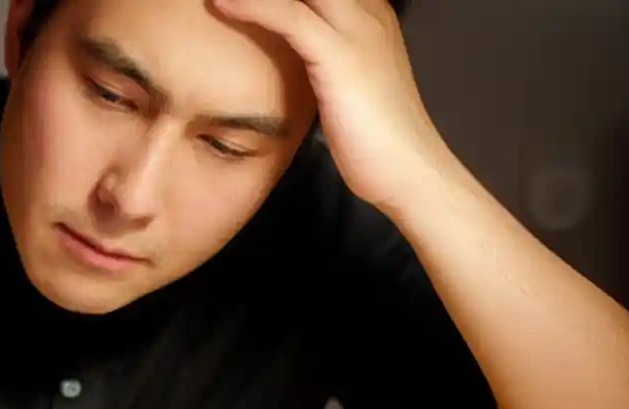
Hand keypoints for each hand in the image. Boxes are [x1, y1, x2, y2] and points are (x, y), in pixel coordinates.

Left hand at [214, 0, 452, 213]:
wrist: (409, 171)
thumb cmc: (373, 137)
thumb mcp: (342, 85)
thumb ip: (317, 61)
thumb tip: (284, 61)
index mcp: (367, 13)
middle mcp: (366, 10)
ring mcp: (357, 29)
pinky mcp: (341, 56)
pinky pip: (289, 17)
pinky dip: (251, 6)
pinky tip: (219, 3)